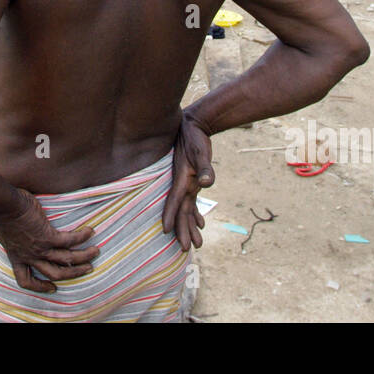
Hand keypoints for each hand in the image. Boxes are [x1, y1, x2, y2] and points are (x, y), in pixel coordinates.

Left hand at [0, 189, 99, 292]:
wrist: (0, 204)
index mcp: (16, 255)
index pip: (25, 280)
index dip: (39, 287)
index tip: (52, 288)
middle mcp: (28, 256)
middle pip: (54, 274)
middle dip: (72, 273)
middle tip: (86, 269)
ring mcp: (38, 248)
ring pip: (65, 261)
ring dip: (82, 258)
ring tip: (95, 252)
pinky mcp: (47, 236)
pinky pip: (69, 241)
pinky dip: (81, 238)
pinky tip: (89, 232)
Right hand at [162, 111, 214, 251]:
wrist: (195, 124)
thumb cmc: (195, 138)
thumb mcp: (201, 151)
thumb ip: (205, 167)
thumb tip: (207, 182)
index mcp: (181, 179)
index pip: (174, 202)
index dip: (170, 216)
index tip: (166, 232)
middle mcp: (182, 184)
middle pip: (181, 211)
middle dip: (183, 230)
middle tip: (186, 249)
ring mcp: (186, 183)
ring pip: (186, 209)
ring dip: (190, 226)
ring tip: (197, 244)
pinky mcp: (191, 180)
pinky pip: (191, 202)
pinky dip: (195, 214)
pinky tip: (201, 223)